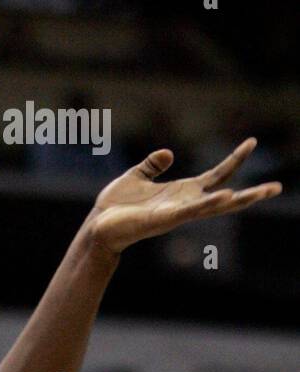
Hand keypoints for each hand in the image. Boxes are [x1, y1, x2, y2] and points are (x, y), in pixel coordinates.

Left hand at [85, 139, 280, 253]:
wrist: (97, 226)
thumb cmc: (115, 206)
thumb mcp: (137, 176)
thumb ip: (153, 164)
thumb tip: (168, 153)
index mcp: (182, 194)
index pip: (216, 176)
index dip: (234, 159)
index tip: (252, 141)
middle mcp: (185, 205)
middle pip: (226, 197)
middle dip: (251, 194)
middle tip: (277, 187)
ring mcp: (177, 214)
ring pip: (214, 206)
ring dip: (238, 200)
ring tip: (263, 192)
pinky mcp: (164, 219)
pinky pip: (192, 210)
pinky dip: (209, 203)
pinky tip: (227, 196)